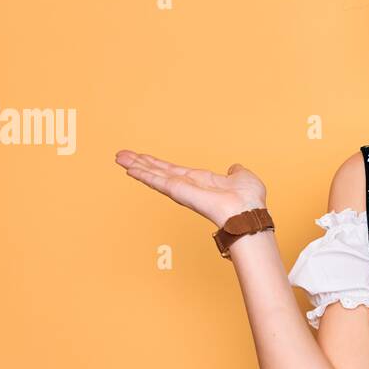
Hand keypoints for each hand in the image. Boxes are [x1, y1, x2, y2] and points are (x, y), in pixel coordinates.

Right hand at [115, 150, 266, 227]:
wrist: (248, 212)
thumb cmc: (249, 200)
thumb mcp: (243, 177)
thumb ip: (236, 172)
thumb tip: (235, 168)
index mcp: (202, 182)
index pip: (175, 171)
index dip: (159, 164)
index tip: (145, 158)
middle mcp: (189, 186)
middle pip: (159, 172)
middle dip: (141, 164)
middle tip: (121, 155)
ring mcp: (182, 190)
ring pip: (155, 176)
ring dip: (137, 167)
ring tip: (119, 158)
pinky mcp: (180, 192)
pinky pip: (158, 182)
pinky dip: (144, 174)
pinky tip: (130, 168)